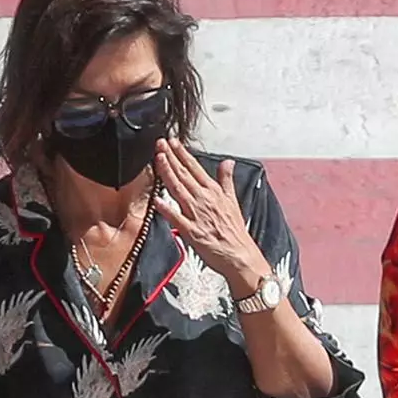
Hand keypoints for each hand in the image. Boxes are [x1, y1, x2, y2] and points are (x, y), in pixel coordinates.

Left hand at [154, 139, 266, 293]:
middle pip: (184, 175)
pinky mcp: (191, 232)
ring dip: (168, 173)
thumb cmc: (235, 233)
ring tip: (159, 158)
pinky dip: (167, 209)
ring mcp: (197, 215)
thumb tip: (228, 162)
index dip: (182, 154)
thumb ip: (227, 180)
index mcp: (213, 192)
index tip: (173, 142)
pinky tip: (157, 199)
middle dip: (171, 157)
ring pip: (178, 190)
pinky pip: (176, 218)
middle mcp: (204, 200)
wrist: (240, 256)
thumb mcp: (233, 201)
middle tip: (160, 143)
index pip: (195, 168)